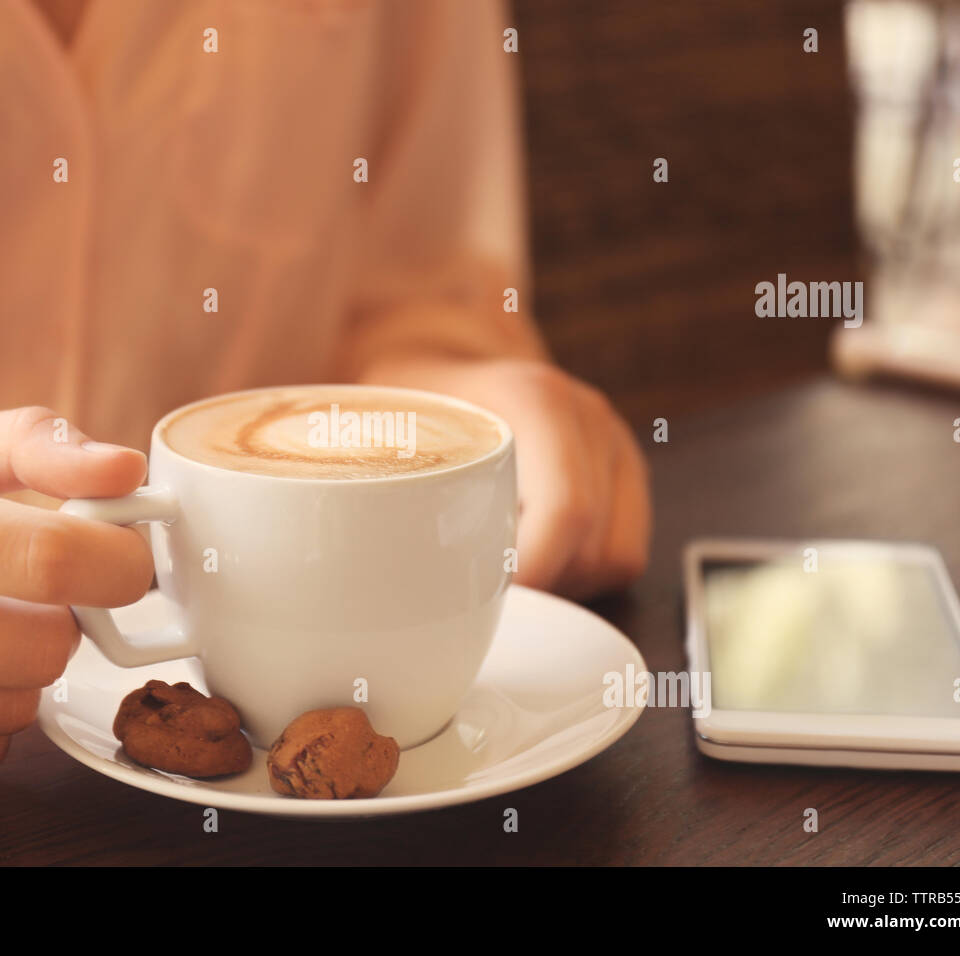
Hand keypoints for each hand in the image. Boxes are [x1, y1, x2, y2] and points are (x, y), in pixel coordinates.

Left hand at [361, 357, 651, 598]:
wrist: (438, 359)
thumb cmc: (402, 400)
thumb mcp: (373, 422)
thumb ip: (363, 468)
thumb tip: (333, 549)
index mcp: (536, 399)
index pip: (566, 511)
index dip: (532, 574)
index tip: (482, 600)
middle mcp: (588, 419)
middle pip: (591, 547)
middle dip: (537, 585)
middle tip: (473, 588)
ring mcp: (615, 445)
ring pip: (613, 558)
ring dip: (558, 583)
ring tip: (495, 563)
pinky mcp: (626, 477)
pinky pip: (622, 555)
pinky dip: (576, 573)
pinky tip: (525, 554)